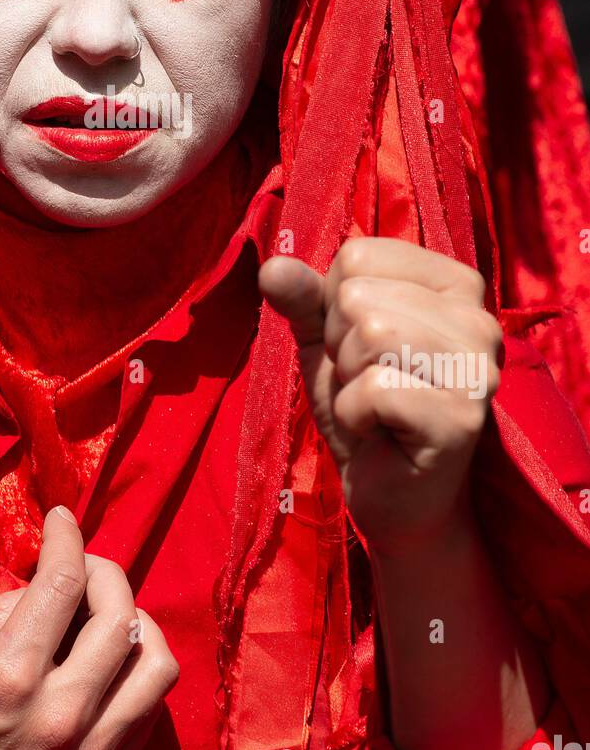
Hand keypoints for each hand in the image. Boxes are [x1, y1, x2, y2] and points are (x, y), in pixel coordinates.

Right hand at [0, 507, 178, 749]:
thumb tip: (40, 586)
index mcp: (12, 676)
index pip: (63, 583)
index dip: (66, 538)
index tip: (62, 520)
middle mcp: (63, 710)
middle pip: (120, 614)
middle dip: (104, 572)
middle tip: (82, 568)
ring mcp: (93, 744)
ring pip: (156, 661)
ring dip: (136, 623)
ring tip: (106, 616)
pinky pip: (154, 704)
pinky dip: (141, 667)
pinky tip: (113, 659)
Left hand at [259, 237, 502, 555]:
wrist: (390, 495)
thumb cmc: (365, 407)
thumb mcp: (325, 341)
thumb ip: (303, 297)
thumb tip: (272, 267)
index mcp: (454, 283)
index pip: (358, 254)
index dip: (335, 305)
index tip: (363, 348)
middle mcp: (478, 317)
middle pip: (358, 296)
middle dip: (341, 346)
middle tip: (369, 383)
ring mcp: (477, 367)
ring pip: (371, 334)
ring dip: (349, 379)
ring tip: (375, 405)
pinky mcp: (461, 418)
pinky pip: (373, 389)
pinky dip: (354, 414)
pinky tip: (379, 432)